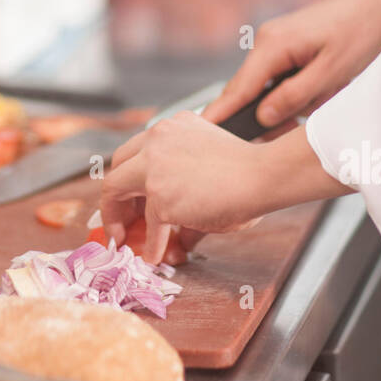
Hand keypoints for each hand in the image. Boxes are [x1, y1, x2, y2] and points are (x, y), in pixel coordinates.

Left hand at [99, 113, 347, 263]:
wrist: (262, 176)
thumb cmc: (248, 171)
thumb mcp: (208, 168)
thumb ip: (186, 190)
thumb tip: (178, 234)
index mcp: (173, 126)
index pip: (138, 150)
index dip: (132, 177)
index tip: (132, 198)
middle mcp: (158, 139)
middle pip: (119, 165)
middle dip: (117, 195)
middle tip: (124, 218)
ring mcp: (154, 165)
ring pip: (117, 189)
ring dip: (121, 218)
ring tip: (126, 238)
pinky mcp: (159, 194)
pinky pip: (149, 224)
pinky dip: (151, 243)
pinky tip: (154, 254)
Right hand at [202, 0, 380, 131]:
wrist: (377, 4)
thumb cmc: (359, 32)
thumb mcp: (330, 73)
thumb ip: (294, 96)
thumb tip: (262, 117)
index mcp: (272, 44)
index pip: (237, 88)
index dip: (219, 114)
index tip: (201, 133)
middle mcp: (266, 41)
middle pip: (247, 90)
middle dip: (259, 118)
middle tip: (277, 140)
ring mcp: (274, 42)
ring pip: (265, 87)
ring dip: (282, 106)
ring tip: (311, 114)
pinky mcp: (286, 46)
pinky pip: (278, 78)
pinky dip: (290, 94)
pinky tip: (314, 98)